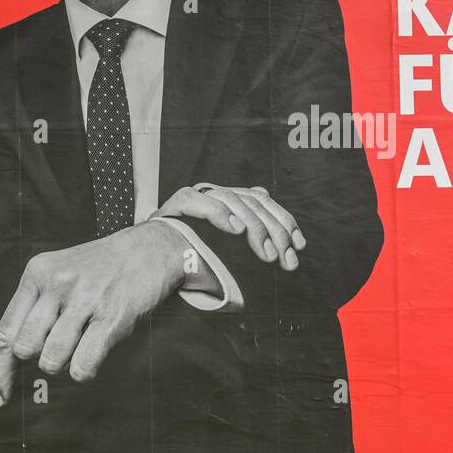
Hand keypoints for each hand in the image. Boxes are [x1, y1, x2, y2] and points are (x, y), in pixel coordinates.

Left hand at [0, 220, 194, 405]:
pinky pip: (84, 362)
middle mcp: (57, 284)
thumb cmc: (102, 266)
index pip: (5, 332)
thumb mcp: (60, 272)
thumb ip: (36, 306)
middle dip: (39, 360)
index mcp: (37, 273)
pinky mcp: (112, 314)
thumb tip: (13, 355)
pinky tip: (93, 356)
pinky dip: (85, 371)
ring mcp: (85, 299)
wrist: (150, 248)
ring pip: (52, 358)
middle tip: (59, 352)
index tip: (1, 395)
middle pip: (26, 348)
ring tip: (80, 348)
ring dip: (64, 365)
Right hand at [152, 184, 305, 271]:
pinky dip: (219, 214)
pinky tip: (236, 230)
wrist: (152, 257)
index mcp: (232, 201)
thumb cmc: (193, 255)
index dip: (285, 221)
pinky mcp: (178, 202)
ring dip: (254, 228)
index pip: (265, 203)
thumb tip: (280, 232)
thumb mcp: (230, 250)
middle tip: (285, 259)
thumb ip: (251, 238)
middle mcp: (217, 193)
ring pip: (232, 200)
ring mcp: (198, 195)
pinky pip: (200, 202)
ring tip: (267, 255)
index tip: (299, 245)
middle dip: (275, 232)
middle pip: (254, 202)